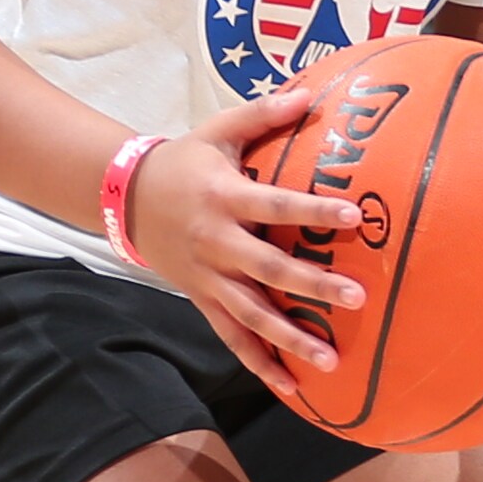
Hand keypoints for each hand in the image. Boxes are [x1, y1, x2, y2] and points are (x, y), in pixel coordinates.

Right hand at [131, 62, 376, 396]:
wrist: (126, 198)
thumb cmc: (183, 161)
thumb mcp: (217, 130)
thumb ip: (263, 114)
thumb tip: (310, 94)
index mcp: (225, 197)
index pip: (276, 204)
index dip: (313, 209)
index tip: (353, 215)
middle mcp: (218, 243)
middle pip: (269, 269)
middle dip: (313, 286)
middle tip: (356, 298)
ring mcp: (209, 277)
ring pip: (252, 315)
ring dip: (290, 339)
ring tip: (331, 360)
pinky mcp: (202, 299)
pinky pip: (231, 337)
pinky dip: (259, 363)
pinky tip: (290, 387)